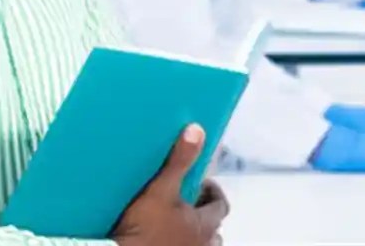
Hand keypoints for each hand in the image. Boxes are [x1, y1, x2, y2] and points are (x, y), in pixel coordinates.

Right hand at [111, 124, 228, 245]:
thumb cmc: (143, 229)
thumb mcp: (159, 190)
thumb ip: (178, 162)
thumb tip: (196, 130)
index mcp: (204, 224)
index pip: (220, 205)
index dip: (212, 193)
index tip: (200, 183)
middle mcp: (203, 244)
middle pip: (213, 227)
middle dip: (203, 214)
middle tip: (187, 202)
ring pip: (201, 243)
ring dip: (193, 233)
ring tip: (174, 221)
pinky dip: (179, 242)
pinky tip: (162, 237)